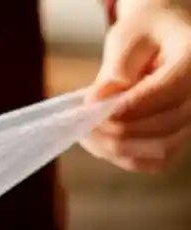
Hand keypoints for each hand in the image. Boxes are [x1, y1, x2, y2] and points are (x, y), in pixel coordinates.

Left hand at [83, 0, 190, 172]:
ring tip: (87, 132)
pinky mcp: (179, 138)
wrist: (165, 38)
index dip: (132, 106)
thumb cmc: (146, 33)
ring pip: (160, 149)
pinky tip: (101, 142)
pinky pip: (155, 162)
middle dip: (116, 129)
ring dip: (116, 147)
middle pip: (164, 125)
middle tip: (82, 123)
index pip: (169, 90)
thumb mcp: (128, 37)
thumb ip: (116, 67)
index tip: (97, 111)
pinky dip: (124, 157)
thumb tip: (95, 101)